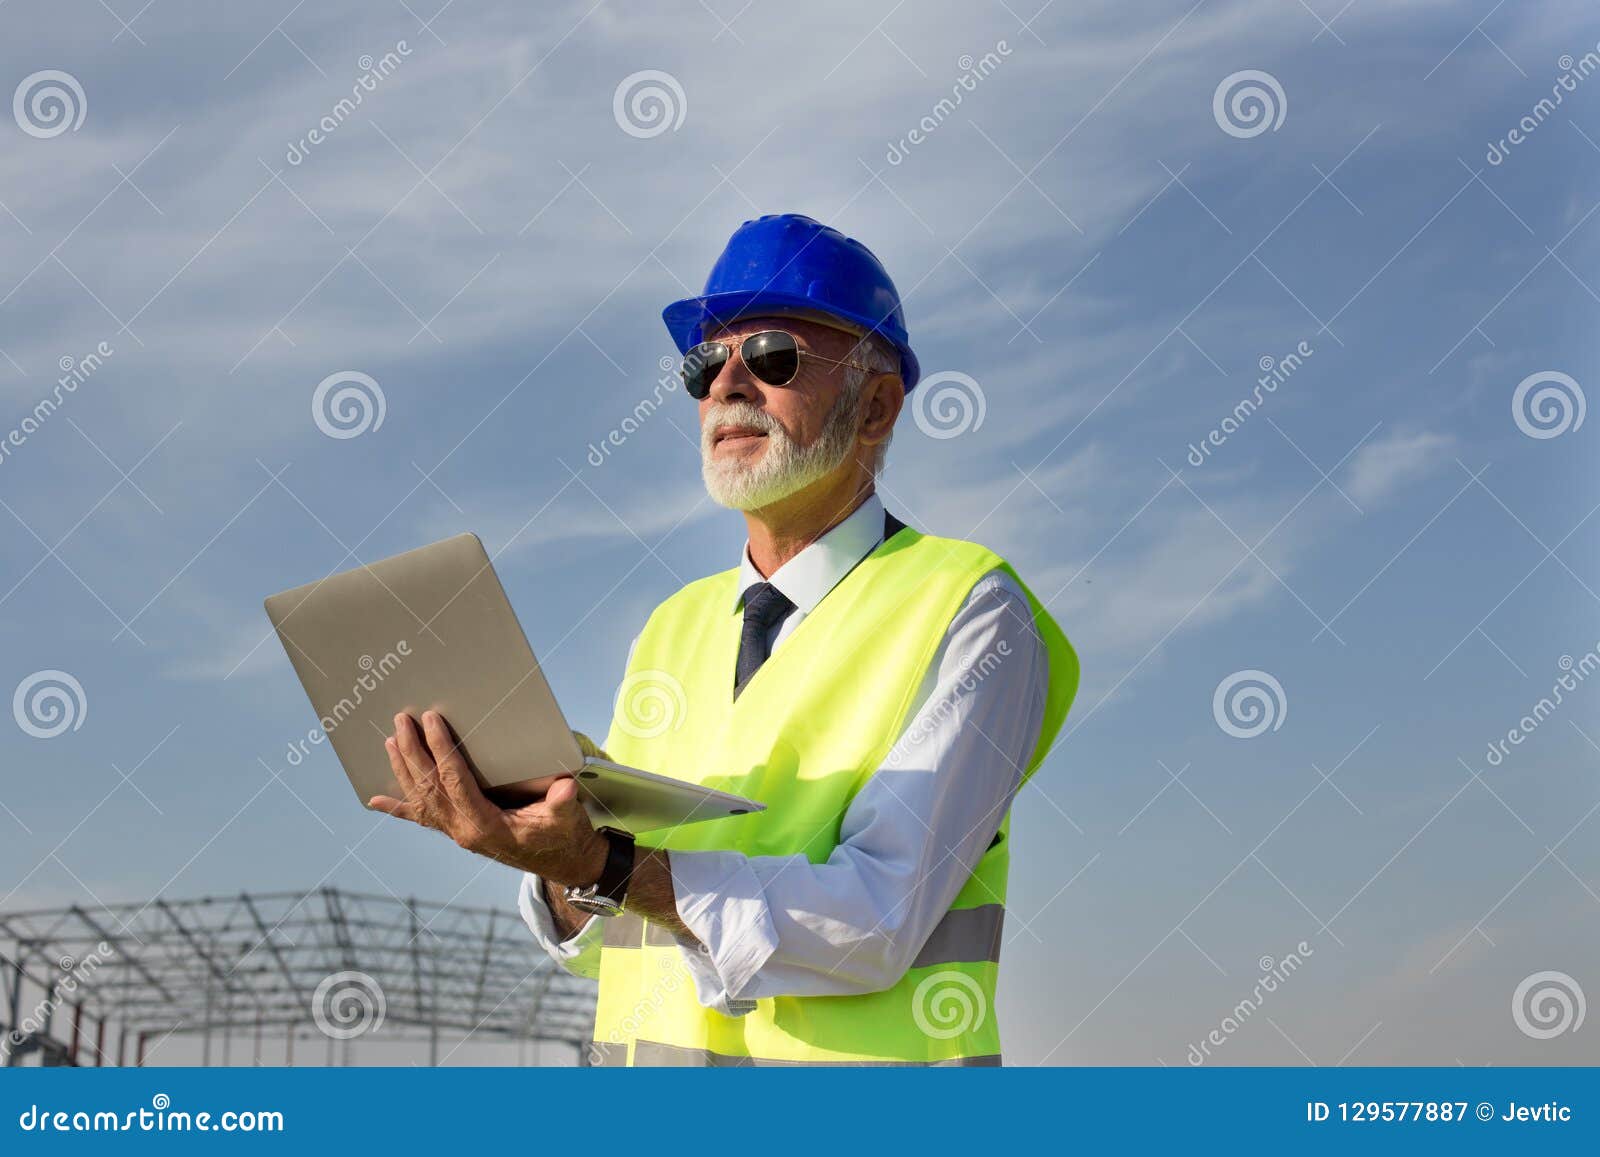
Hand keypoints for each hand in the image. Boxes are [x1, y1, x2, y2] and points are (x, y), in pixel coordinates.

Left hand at [368, 710, 608, 887]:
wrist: (562, 861)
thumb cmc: (564, 835)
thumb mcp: (567, 817)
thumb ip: (562, 803)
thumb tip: (565, 788)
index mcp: (485, 826)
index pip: (455, 782)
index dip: (441, 751)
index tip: (430, 723)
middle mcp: (463, 832)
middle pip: (429, 788)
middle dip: (413, 752)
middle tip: (401, 722)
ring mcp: (457, 833)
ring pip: (420, 800)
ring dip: (403, 770)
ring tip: (390, 741)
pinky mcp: (458, 832)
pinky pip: (422, 819)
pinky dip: (398, 808)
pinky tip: (375, 800)